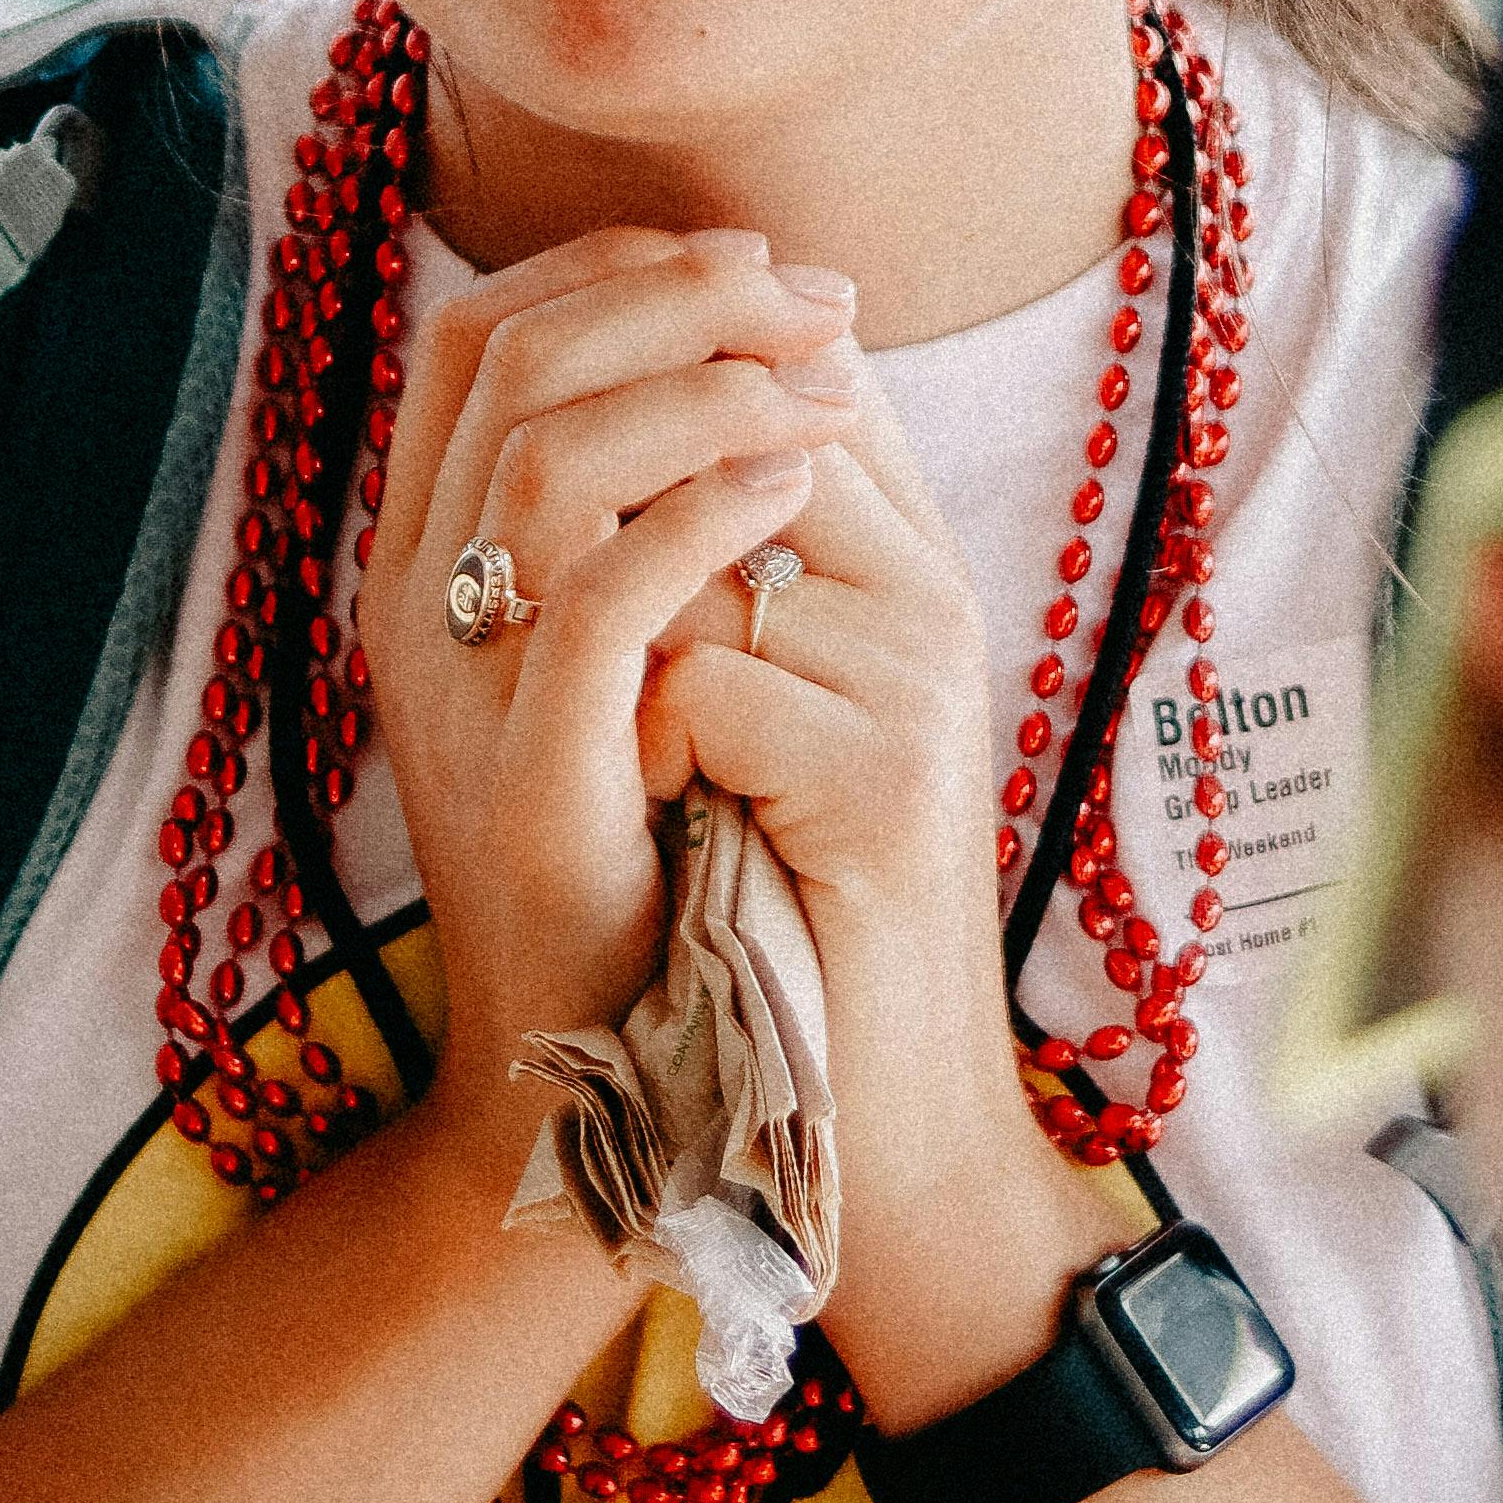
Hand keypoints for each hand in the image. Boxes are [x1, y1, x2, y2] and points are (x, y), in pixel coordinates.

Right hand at [359, 232, 862, 1156]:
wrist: (584, 1068)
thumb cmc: (629, 846)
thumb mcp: (605, 662)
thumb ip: (627, 527)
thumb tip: (738, 363)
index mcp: (419, 563)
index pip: (476, 339)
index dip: (611, 267)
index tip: (748, 261)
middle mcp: (412, 612)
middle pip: (508, 362)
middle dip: (676, 299)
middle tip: (815, 299)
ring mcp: (455, 697)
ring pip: (543, 455)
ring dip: (703, 387)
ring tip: (829, 382)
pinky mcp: (528, 786)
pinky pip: (595, 606)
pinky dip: (700, 519)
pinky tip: (798, 487)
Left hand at [640, 395, 1116, 1429]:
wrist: (875, 1125)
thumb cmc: (790, 917)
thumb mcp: (759, 720)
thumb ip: (724, 577)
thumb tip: (611, 439)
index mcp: (909, 566)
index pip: (792, 377)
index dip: (664, 387)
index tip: (573, 488)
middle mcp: (935, 598)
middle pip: (751, 423)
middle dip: (623, 495)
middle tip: (568, 607)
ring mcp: (924, 684)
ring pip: (709, 544)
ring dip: (624, 626)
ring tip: (628, 731)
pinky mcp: (891, 785)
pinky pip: (705, 681)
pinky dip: (648, 743)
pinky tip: (666, 812)